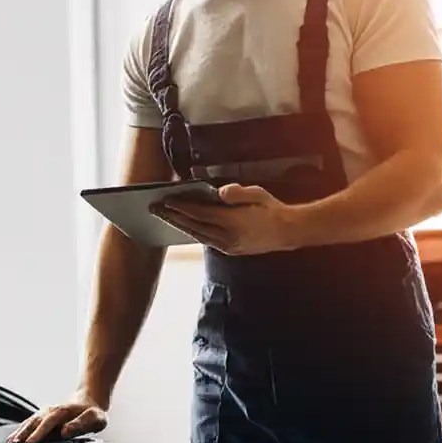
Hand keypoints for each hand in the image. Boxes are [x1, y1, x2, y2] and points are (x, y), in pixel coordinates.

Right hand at [6, 391, 106, 442]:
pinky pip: (30, 424)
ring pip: (30, 422)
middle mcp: (51, 411)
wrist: (88, 401)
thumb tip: (65, 431)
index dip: (39, 433)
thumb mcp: (94, 418)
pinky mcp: (42, 417)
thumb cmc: (93, 413)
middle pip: (35, 422)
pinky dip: (20, 431)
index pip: (48, 423)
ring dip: (20, 432)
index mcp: (63, 412)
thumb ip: (80, 424)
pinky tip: (12, 439)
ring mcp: (45, 413)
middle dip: (25, 433)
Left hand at [150, 183, 300, 255]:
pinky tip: (184, 225)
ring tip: (164, 216)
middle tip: (153, 209)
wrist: (288, 232)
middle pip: (192, 226)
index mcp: (232, 222)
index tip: (165, 201)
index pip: (199, 214)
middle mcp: (227, 237)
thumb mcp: (257, 194)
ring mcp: (227, 246)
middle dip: (172, 217)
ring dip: (179, 225)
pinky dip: (192, 231)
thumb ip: (237, 193)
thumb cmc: (271, 209)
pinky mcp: (229, 250)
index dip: (180, 207)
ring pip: (197, 235)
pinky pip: (205, 240)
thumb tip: (219, 192)